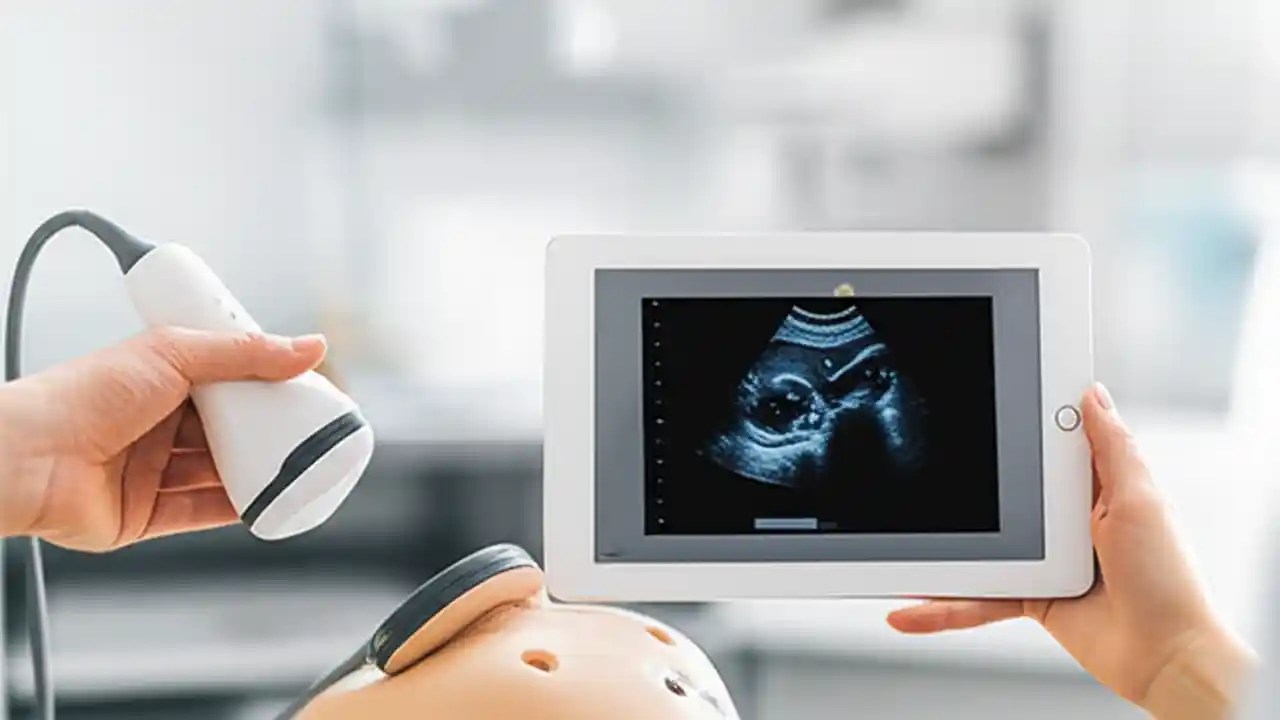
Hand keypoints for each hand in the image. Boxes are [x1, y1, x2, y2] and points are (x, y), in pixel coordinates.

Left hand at [0, 327, 325, 551]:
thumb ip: (245, 353)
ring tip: (293, 468)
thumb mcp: (174, 354)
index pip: (226, 380)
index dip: (263, 385)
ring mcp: (149, 470)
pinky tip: (264, 502)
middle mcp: (154, 424)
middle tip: (306, 431)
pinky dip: (235, 509)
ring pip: (218, 473)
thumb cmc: (80, 396)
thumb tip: (308, 348)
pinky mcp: (144, 513)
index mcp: (159, 379)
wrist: (28, 457)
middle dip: (265, 432)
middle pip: (227, 430)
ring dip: (255, 472)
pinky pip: (201, 512)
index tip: (301, 388)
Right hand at [886, 384, 1255, 718]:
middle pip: (1000, 490)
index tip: (980, 401)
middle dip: (960, 486)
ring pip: (978, 544)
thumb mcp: (1141, 500)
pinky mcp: (1026, 596)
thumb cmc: (1166, 582)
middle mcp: (1065, 520)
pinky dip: (942, 607)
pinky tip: (910, 610)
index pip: (1048, 443)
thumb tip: (1090, 394)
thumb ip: (1112, 448)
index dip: (1017, 420)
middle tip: (919, 477)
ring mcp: (1042, 559)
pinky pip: (975, 596)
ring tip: (898, 546)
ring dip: (937, 552)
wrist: (1165, 658)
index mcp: (1096, 487)